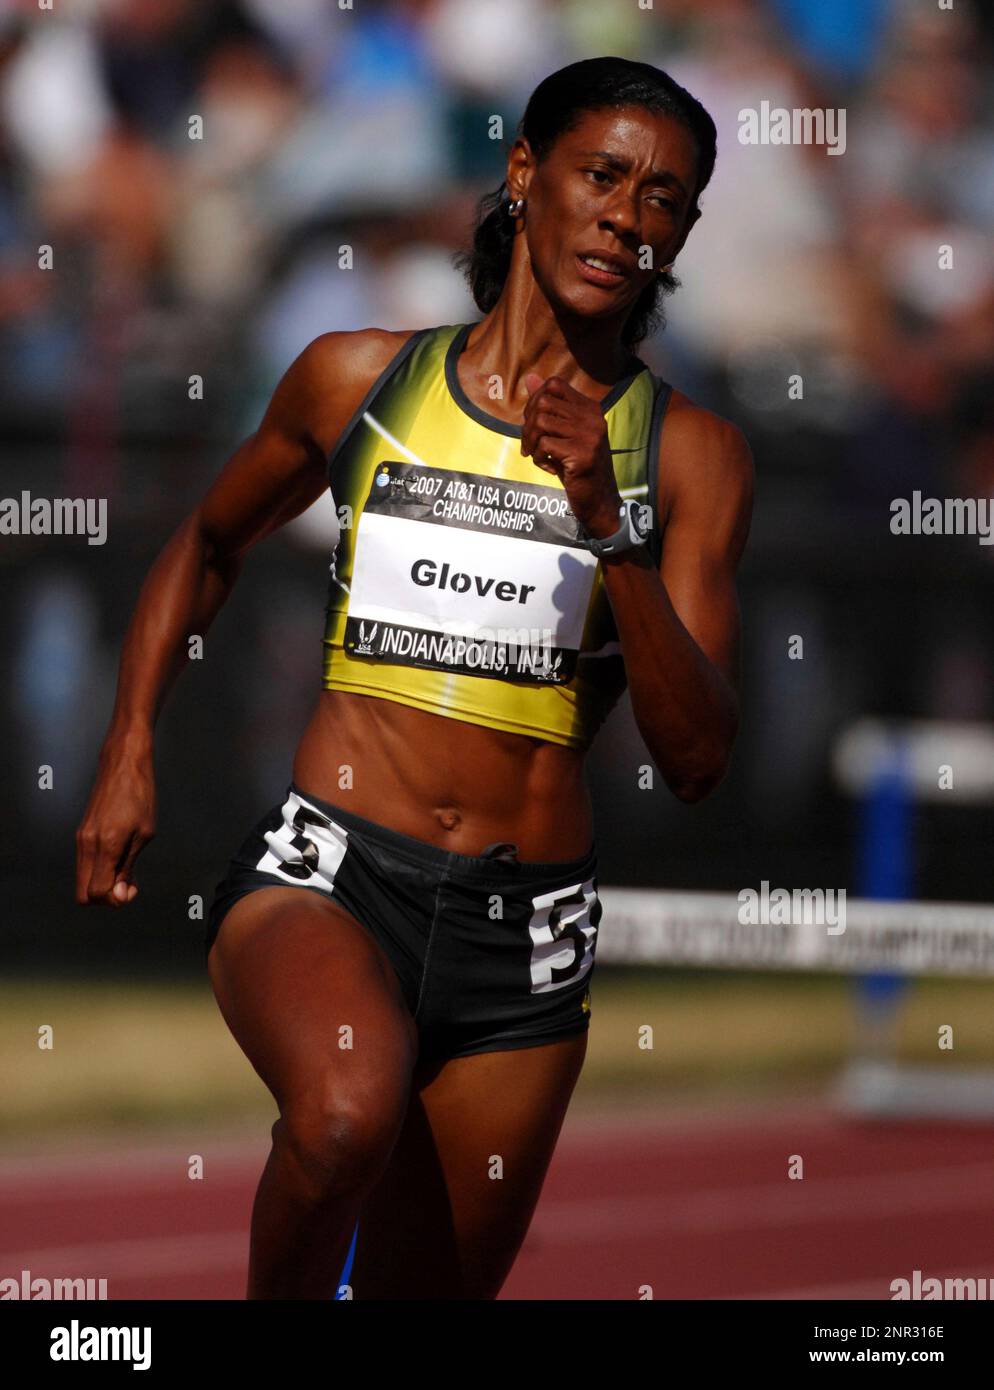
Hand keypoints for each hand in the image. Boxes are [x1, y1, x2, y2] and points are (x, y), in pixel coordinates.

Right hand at [75, 743, 156, 907]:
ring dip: (103, 883)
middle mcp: (87, 844)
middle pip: (83, 893)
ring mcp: (81, 838)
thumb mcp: (144, 834)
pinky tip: (118, 858)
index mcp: (105, 845)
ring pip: (82, 880)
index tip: (132, 888)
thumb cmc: (140, 794)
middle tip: (128, 884)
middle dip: (106, 897)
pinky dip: (99, 870)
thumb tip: (119, 895)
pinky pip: (85, 864)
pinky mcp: (81, 832)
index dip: (116, 899)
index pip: (97, 893)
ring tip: (127, 869)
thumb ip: (128, 867)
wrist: (123, 764)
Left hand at [520, 373, 622, 535]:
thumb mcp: (563, 434)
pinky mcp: (582, 454)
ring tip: (538, 456)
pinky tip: (550, 468)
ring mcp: (589, 435)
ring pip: (541, 422)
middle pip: (544, 402)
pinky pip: (545, 444)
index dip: (535, 401)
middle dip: (528, 424)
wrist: (599, 500)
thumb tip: (529, 377)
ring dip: (531, 442)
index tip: (533, 424)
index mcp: (590, 408)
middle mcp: (592, 417)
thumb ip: (549, 407)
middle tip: (530, 445)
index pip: (554, 384)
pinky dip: (540, 458)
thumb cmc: (578, 467)